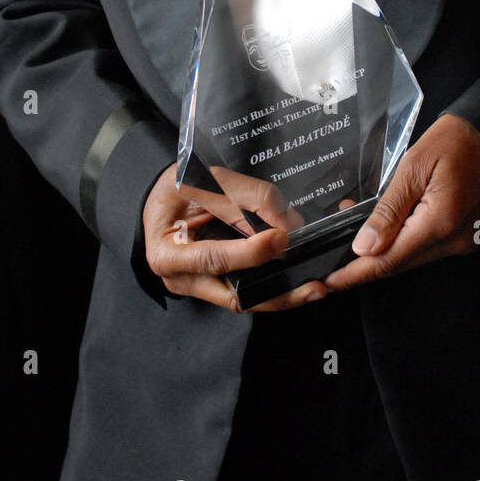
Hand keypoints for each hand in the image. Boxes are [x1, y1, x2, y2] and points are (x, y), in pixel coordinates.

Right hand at [142, 163, 327, 311]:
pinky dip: (276, 287)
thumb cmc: (176, 188)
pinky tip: (302, 282)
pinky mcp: (220, 285)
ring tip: (315, 288)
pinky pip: (250, 290)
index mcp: (167, 254)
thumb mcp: (204, 181)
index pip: (212, 258)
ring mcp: (202, 288)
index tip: (281, 238)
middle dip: (276, 293)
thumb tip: (288, 224)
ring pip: (247, 300)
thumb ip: (246, 199)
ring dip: (283, 296)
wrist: (164, 200)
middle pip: (234, 296)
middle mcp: (183, 280)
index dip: (249, 252)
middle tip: (313, 284)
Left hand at [323, 113, 479, 292]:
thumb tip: (365, 246)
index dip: (356, 274)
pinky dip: (406, 239)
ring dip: (385, 249)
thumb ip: (390, 209)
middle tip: (335, 255)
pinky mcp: (468, 235)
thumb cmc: (460, 139)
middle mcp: (454, 241)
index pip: (388, 261)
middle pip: (400, 264)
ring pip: (414, 257)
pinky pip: (429, 246)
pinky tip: (390, 224)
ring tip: (358, 227)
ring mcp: (465, 241)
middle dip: (366, 262)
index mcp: (439, 224)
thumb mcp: (415, 165)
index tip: (330, 283)